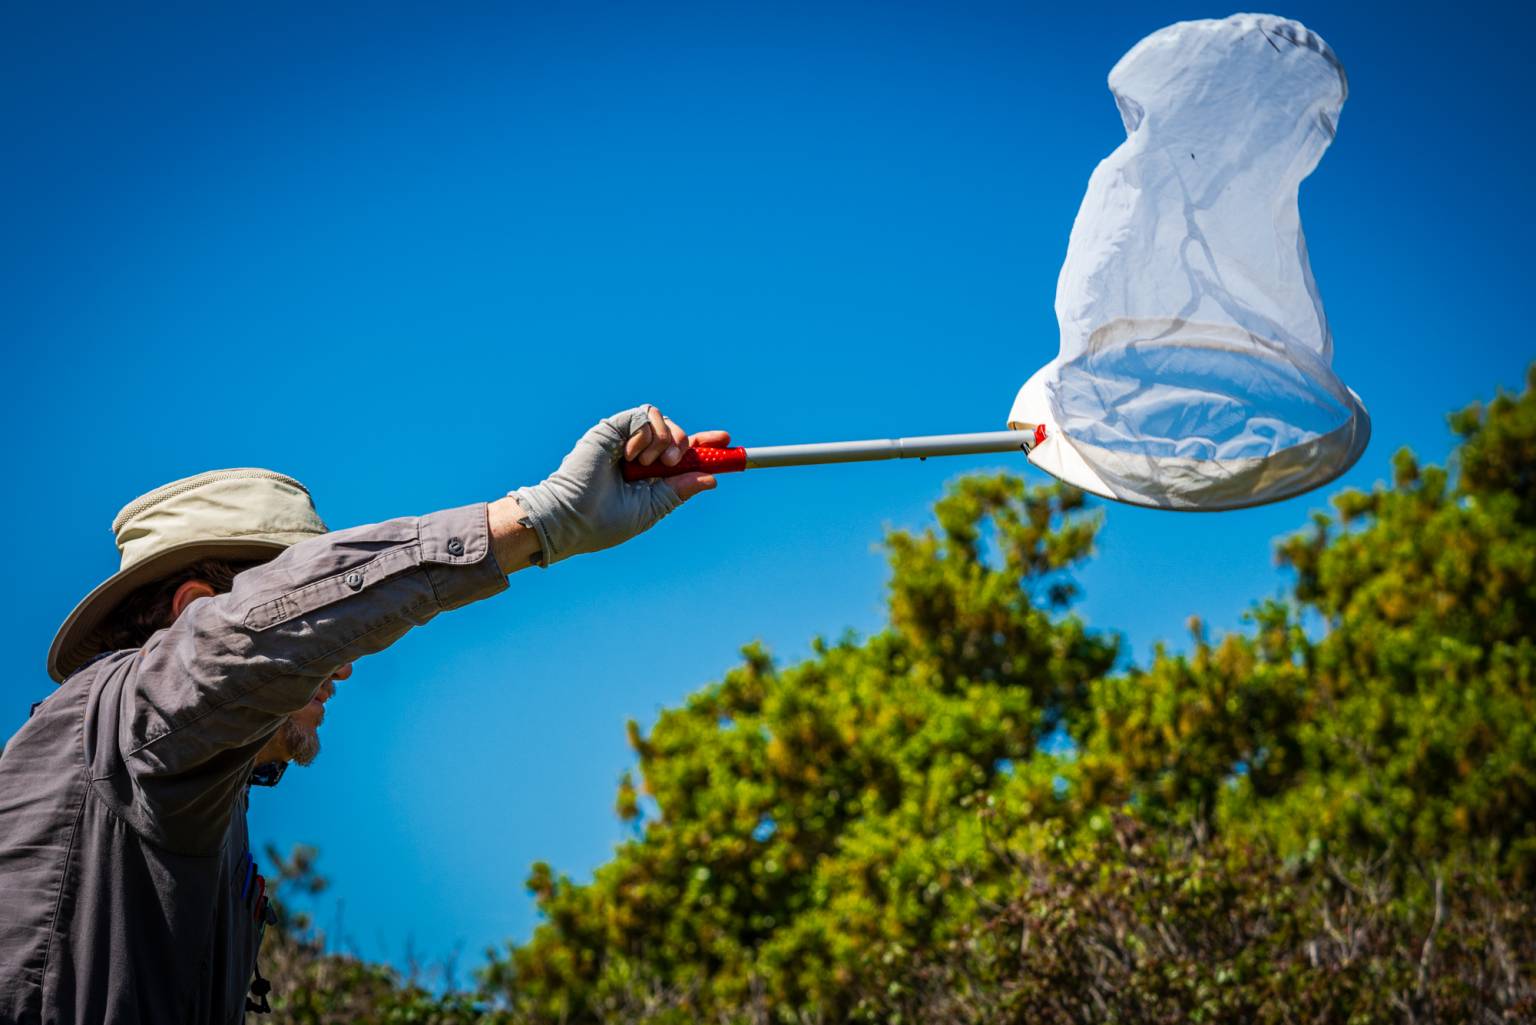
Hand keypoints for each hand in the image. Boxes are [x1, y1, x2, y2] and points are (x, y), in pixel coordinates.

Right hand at [508, 405, 727, 564]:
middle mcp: (639, 453)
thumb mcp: (653, 507)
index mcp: (648, 473)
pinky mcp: (612, 427)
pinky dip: (646, 435)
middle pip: (678, 432)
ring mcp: (625, 439)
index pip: (682, 452)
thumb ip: (679, 490)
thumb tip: (711, 477)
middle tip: (669, 463)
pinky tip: (630, 455)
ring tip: (643, 464)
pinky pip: (646, 416)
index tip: (725, 439)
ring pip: (664, 421)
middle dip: (685, 444)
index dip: (705, 444)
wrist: (574, 517)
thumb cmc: (606, 521)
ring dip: (663, 442)